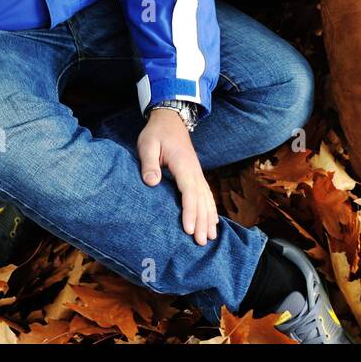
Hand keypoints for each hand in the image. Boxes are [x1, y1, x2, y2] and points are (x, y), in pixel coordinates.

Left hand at [137, 109, 218, 244]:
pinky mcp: (196, 174)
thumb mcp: (148, 144)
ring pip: (206, 198)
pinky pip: (206, 194)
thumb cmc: (156, 133)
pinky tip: (212, 221)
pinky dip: (210, 209)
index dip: (189, 211)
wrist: (170, 119)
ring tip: (210, 237)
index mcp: (183, 164)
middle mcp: (194, 170)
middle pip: (201, 199)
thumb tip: (151, 182)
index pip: (189, 192)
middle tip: (200, 242)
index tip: (188, 230)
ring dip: (209, 218)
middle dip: (202, 221)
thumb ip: (149, 163)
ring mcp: (197, 172)